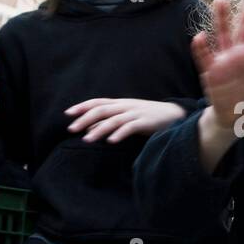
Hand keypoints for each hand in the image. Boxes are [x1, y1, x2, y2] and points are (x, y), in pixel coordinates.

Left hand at [65, 98, 186, 142]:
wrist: (175, 114)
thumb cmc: (148, 117)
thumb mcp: (127, 117)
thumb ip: (109, 122)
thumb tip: (87, 130)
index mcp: (120, 103)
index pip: (98, 102)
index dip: (82, 106)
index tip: (68, 114)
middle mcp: (126, 106)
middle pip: (101, 109)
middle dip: (85, 119)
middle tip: (71, 129)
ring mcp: (136, 113)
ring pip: (113, 119)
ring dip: (99, 129)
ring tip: (87, 139)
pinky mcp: (146, 122)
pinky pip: (130, 127)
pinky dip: (120, 134)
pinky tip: (112, 141)